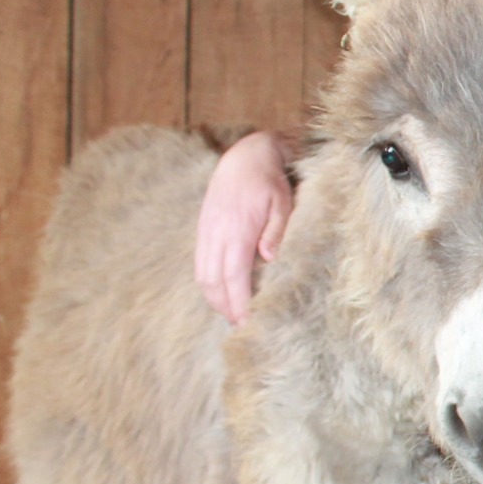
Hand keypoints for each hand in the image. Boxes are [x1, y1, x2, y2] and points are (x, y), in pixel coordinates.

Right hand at [195, 131, 293, 323]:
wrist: (245, 156)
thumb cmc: (270, 181)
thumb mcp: (282, 203)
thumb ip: (275, 231)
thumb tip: (269, 259)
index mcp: (237, 230)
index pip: (234, 276)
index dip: (238, 303)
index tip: (247, 323)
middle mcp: (217, 234)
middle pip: (214, 282)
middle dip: (226, 307)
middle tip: (241, 327)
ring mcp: (207, 232)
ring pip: (203, 275)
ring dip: (215, 298)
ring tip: (231, 315)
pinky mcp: (204, 229)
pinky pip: (201, 263)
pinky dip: (208, 283)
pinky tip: (221, 292)